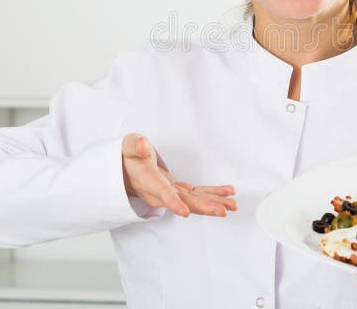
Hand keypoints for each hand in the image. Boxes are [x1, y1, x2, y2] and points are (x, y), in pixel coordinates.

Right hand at [121, 133, 237, 216]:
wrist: (125, 172)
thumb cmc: (127, 159)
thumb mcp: (127, 147)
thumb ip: (135, 146)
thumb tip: (143, 145)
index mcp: (148, 181)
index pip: (161, 192)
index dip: (173, 202)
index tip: (184, 212)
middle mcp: (161, 192)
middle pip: (184, 202)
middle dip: (204, 207)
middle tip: (223, 210)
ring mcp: (171, 193)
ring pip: (194, 201)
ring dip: (214, 203)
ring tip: (232, 205)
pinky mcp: (178, 190)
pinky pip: (197, 194)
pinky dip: (213, 194)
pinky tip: (227, 194)